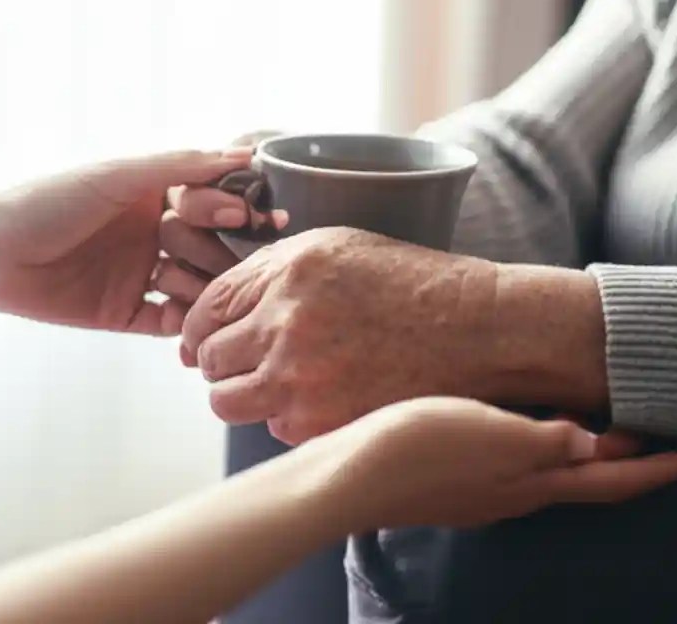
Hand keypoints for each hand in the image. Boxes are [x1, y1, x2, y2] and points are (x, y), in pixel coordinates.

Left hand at [0, 148, 254, 334]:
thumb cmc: (50, 202)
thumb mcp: (120, 175)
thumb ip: (183, 166)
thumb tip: (244, 155)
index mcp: (153, 196)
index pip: (211, 201)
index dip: (230, 207)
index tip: (245, 214)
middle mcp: (152, 234)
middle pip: (210, 246)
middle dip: (219, 250)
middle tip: (218, 253)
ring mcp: (141, 275)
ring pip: (197, 286)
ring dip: (202, 285)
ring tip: (179, 280)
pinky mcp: (126, 313)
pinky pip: (170, 323)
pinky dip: (185, 322)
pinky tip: (185, 317)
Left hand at [182, 226, 607, 444]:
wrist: (478, 331)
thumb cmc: (411, 284)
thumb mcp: (338, 247)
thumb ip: (271, 270)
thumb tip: (214, 310)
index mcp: (286, 273)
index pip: (205, 308)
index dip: (197, 330)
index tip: (201, 343)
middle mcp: (285, 324)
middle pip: (210, 360)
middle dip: (221, 363)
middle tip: (245, 364)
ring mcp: (301, 379)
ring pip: (228, 402)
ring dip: (243, 396)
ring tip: (277, 386)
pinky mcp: (322, 423)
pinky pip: (274, 428)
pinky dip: (289, 418)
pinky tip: (325, 398)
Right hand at [304, 397, 676, 530]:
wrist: (346, 481)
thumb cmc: (418, 448)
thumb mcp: (490, 432)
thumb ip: (545, 439)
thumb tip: (595, 444)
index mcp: (531, 483)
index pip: (610, 480)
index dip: (656, 470)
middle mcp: (513, 495)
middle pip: (585, 482)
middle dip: (627, 462)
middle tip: (661, 434)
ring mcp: (482, 494)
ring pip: (549, 476)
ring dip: (584, 456)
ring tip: (605, 426)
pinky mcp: (453, 484)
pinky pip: (515, 470)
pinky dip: (541, 452)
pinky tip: (527, 430)